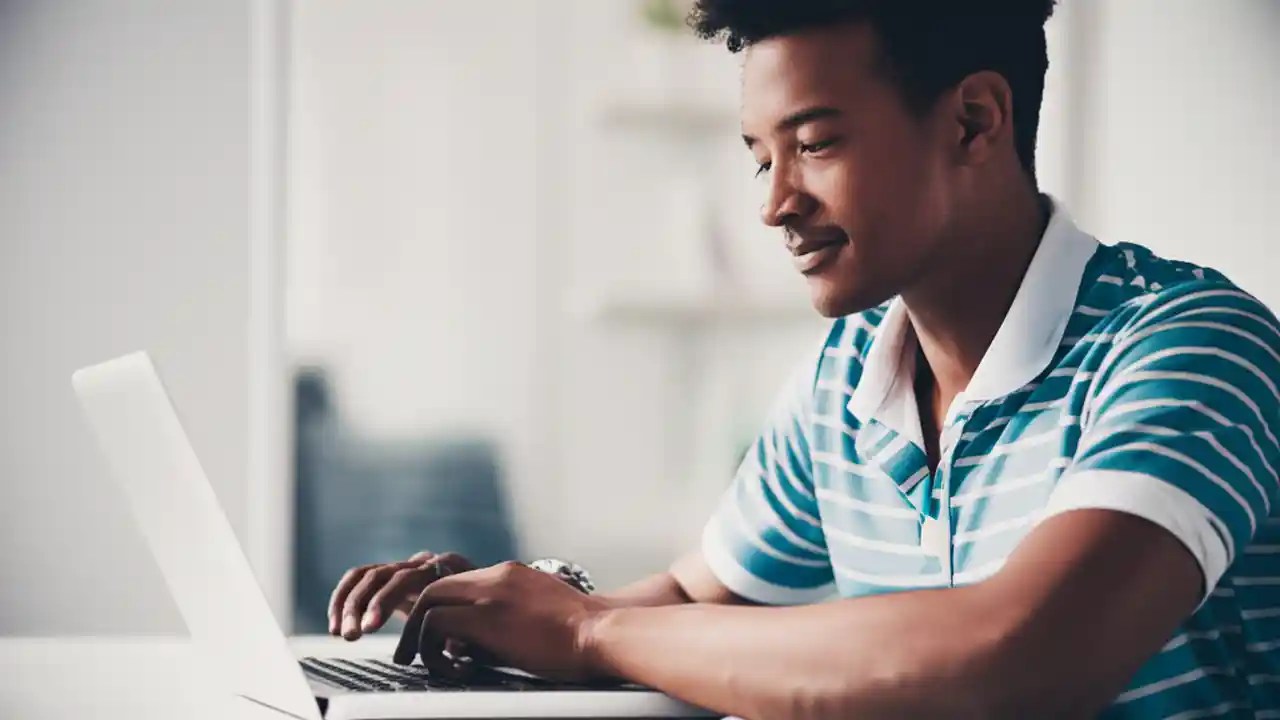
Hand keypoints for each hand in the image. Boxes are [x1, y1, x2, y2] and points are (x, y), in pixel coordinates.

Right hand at [328, 550, 475, 639]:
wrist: (483, 600)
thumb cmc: (480, 620)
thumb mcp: (476, 625)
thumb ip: (463, 631)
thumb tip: (451, 646)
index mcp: (443, 569)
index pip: (404, 578)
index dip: (382, 602)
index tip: (370, 627)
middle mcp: (421, 562)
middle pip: (383, 575)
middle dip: (362, 605)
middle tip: (352, 635)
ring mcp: (404, 567)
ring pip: (366, 576)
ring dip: (347, 604)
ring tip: (341, 634)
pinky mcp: (390, 578)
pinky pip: (359, 580)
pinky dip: (343, 600)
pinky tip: (336, 625)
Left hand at [394, 561, 613, 682]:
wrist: (602, 633)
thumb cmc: (579, 638)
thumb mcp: (536, 618)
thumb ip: (502, 623)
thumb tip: (467, 648)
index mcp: (509, 574)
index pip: (456, 582)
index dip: (438, 609)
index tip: (431, 636)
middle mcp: (496, 575)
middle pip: (434, 587)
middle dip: (414, 620)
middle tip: (409, 652)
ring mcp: (490, 591)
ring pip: (429, 603)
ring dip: (417, 638)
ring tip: (420, 664)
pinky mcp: (487, 615)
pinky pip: (435, 625)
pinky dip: (432, 649)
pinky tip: (453, 671)